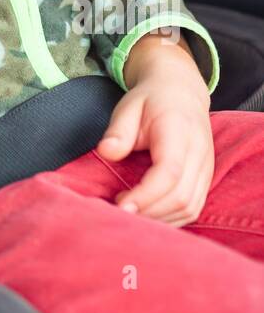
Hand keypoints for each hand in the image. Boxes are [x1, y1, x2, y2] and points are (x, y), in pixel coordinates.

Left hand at [95, 29, 213, 226]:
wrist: (181, 92)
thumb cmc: (150, 101)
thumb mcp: (128, 106)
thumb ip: (118, 131)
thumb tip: (106, 152)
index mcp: (179, 131)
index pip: (169, 172)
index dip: (146, 195)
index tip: (120, 205)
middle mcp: (199, 152)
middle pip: (181, 196)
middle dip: (149, 212)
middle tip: (118, 212)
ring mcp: (206, 168)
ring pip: (189, 207)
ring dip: (159, 219)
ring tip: (130, 216)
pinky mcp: (206, 179)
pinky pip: (193, 208)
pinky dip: (170, 219)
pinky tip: (148, 216)